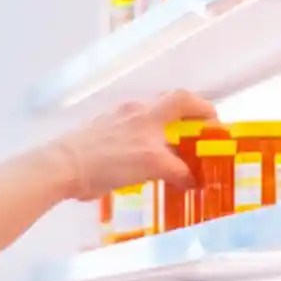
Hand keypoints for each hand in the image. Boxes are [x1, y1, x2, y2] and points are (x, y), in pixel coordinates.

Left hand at [45, 90, 217, 200]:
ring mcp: (115, 122)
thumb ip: (177, 171)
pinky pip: (130, 137)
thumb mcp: (151, 166)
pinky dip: (142, 147)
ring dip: (162, 136)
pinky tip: (140, 166)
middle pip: (167, 109)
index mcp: (150, 115)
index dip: (203, 109)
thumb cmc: (109, 161)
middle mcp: (134, 113)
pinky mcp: (101, 136)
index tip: (215, 125)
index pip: (184, 100)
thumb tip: (193, 180)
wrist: (64, 167)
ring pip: (148, 124)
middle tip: (194, 143)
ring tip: (169, 158)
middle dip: (184, 124)